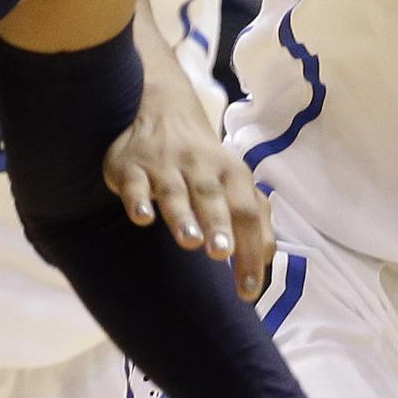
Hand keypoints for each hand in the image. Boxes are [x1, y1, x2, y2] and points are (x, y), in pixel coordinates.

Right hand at [107, 90, 271, 297]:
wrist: (159, 107)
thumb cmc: (204, 161)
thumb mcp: (234, 181)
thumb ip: (253, 218)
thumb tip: (266, 261)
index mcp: (232, 174)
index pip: (248, 214)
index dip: (250, 252)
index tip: (248, 290)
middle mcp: (201, 168)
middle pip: (214, 198)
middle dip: (218, 227)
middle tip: (221, 254)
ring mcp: (164, 166)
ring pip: (175, 192)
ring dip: (183, 216)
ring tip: (190, 241)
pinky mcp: (131, 167)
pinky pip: (134, 184)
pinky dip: (138, 200)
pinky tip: (142, 218)